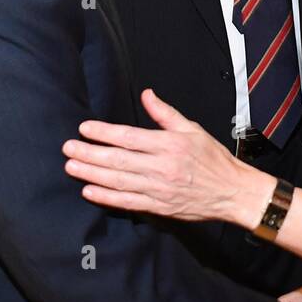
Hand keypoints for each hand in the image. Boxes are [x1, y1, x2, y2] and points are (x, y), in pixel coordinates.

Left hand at [62, 89, 272, 226]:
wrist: (233, 192)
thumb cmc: (214, 159)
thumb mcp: (192, 129)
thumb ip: (166, 114)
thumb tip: (147, 95)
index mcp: (169, 144)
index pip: (129, 137)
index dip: (104, 133)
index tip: (85, 129)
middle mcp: (162, 167)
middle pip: (118, 159)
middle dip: (89, 154)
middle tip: (68, 149)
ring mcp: (159, 189)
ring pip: (118, 181)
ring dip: (91, 174)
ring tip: (71, 167)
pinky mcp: (159, 206)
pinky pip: (127, 202)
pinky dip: (107, 197)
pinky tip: (89, 191)